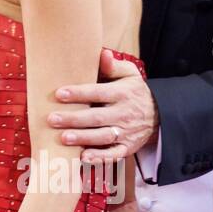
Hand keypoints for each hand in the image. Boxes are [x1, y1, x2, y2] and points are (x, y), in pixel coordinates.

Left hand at [47, 49, 158, 166]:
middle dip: (74, 119)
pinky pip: (114, 155)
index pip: (98, 92)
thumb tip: (101, 54)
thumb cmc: (134, 92)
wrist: (159, 114)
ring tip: (64, 138)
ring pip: (103, 137)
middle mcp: (124, 113)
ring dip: (83, 138)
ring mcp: (126, 132)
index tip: (59, 93)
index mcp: (122, 93)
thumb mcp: (129, 74)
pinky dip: (100, 158)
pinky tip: (83, 157)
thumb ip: (113, 66)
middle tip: (53, 119)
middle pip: (97, 117)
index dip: (79, 93)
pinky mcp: (127, 147)